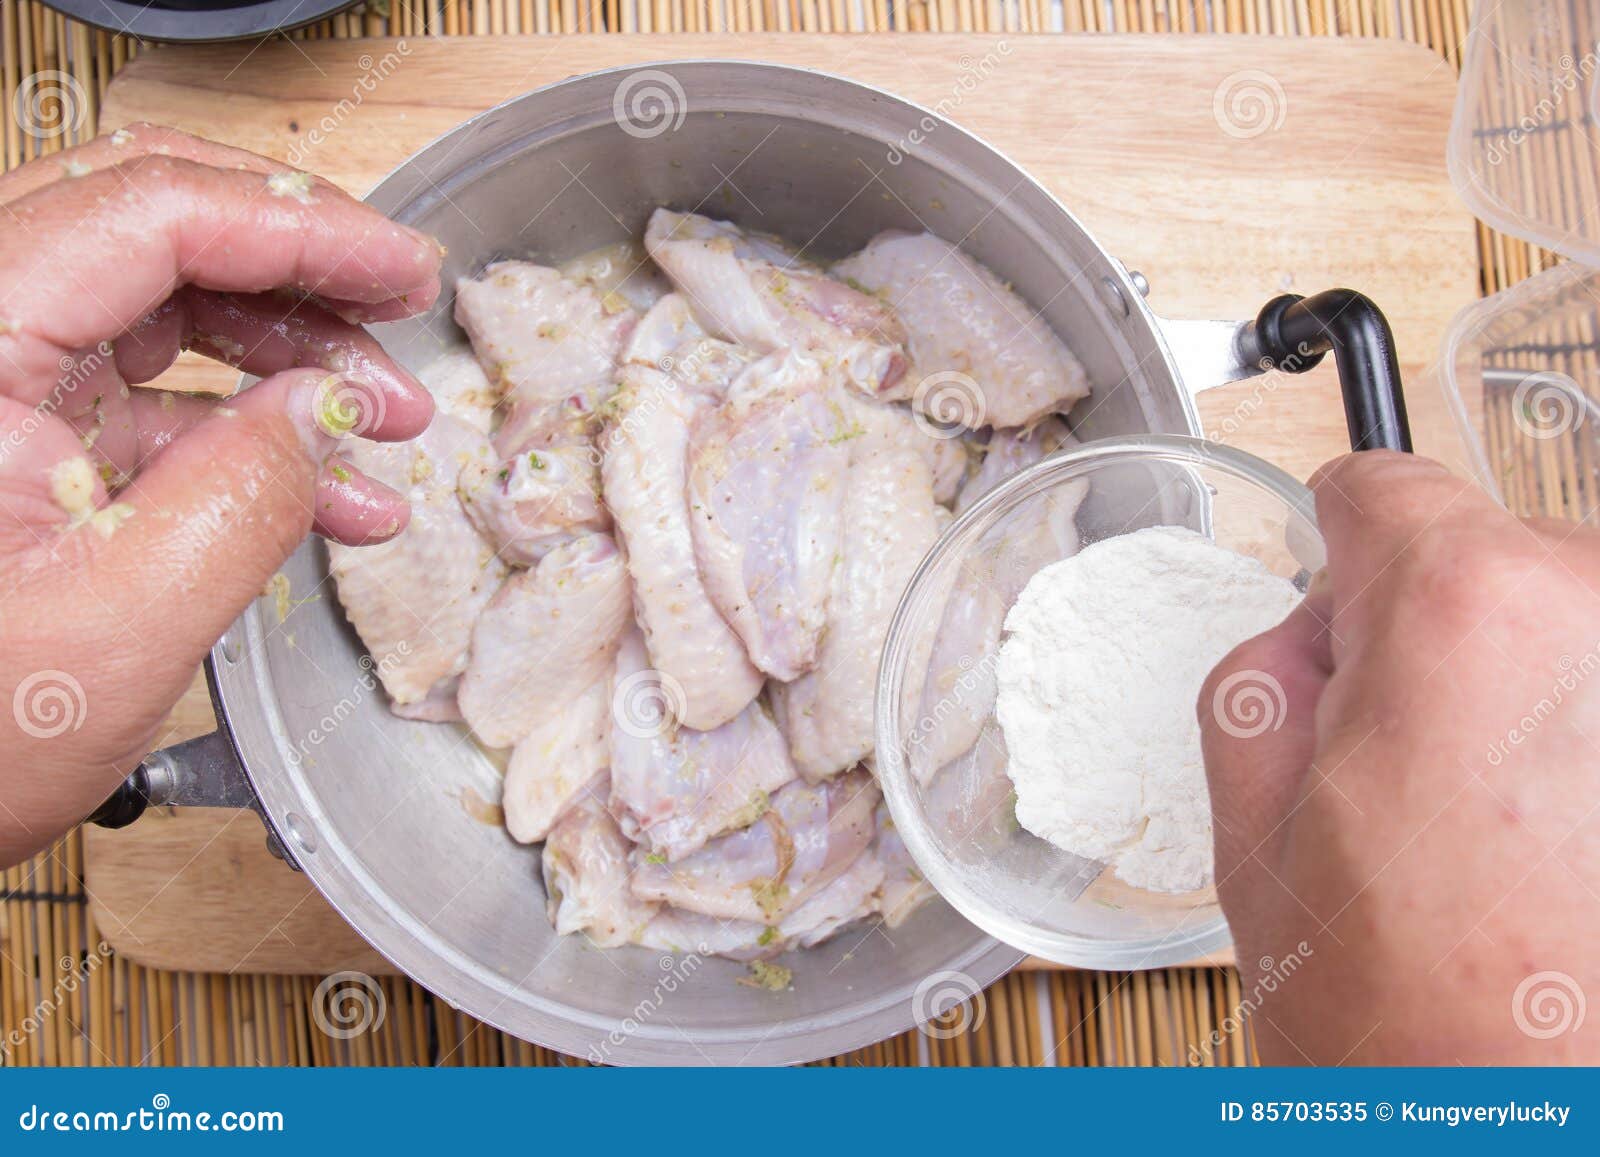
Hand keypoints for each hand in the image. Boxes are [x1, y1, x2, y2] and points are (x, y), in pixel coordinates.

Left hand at [0, 125, 441, 866]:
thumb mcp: (123, 625)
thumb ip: (245, 497)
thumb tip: (323, 409)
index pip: (150, 214)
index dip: (302, 226)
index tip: (403, 268)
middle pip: (146, 222)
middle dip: (295, 264)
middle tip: (395, 304)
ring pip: (152, 300)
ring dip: (279, 350)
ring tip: (378, 419)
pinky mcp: (6, 436)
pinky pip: (140, 392)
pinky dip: (237, 428)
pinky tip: (327, 489)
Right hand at [1200, 451, 1599, 1064]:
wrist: (1528, 1130)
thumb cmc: (1415, 1023)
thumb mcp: (1256, 826)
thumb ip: (1266, 670)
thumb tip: (1318, 629)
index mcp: (1465, 611)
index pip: (1384, 484)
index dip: (1337, 545)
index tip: (1341, 588)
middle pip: (1492, 553)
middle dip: (1439, 633)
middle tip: (1408, 768)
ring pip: (1571, 628)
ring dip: (1531, 693)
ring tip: (1502, 829)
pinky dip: (1584, 747)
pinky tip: (1562, 848)